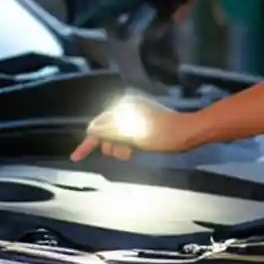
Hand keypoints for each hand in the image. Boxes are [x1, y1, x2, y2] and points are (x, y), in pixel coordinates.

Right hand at [69, 95, 200, 160]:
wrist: (187, 133)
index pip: (98, 125)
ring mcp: (133, 116)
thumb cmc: (163, 134)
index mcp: (123, 106)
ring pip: (114, 136)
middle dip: (109, 145)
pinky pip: (124, 137)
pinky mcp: (140, 124)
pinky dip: (125, 145)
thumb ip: (111, 131)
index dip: (88, 142)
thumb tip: (90, 129)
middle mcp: (125, 108)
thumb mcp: (135, 134)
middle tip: (124, 153)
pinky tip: (133, 150)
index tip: (76, 157)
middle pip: (104, 131)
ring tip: (130, 153)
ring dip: (118, 147)